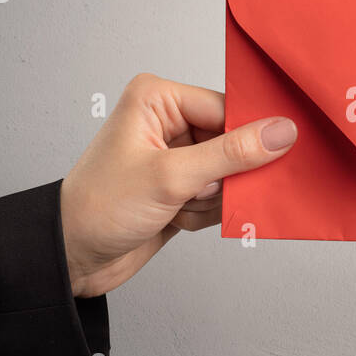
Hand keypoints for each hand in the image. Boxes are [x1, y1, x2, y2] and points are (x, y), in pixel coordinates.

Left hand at [59, 73, 296, 296]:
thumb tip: (281, 132)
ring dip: (213, 198)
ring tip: (179, 207)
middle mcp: (168, 120)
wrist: (74, 257)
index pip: (228, 107)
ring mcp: (176, 155)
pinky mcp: (182, 185)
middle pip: (234, 140)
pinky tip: (177, 218)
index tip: (272, 158)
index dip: (249, 136)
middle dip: (225, 175)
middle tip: (202, 192)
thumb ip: (232, 153)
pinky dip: (206, 212)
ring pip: (231, 172)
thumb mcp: (171, 177)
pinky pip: (220, 194)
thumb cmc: (100, 207)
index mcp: (158, 98)